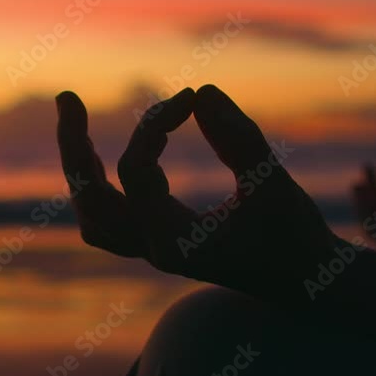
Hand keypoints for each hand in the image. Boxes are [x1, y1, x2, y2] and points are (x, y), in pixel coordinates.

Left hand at [56, 84, 335, 299]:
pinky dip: (102, 188)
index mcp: (176, 242)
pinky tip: (107, 154)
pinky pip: (111, 223)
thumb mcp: (272, 181)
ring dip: (81, 171)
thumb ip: (239, 137)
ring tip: (74, 121)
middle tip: (66, 97)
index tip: (187, 97)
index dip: (153, 125)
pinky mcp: (162, 244)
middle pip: (91, 200)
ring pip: (94, 217)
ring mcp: (155, 251)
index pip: (134, 172)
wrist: (309, 283)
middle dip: (74, 147)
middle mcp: (156, 250)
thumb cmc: (296, 235)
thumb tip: (201, 91)